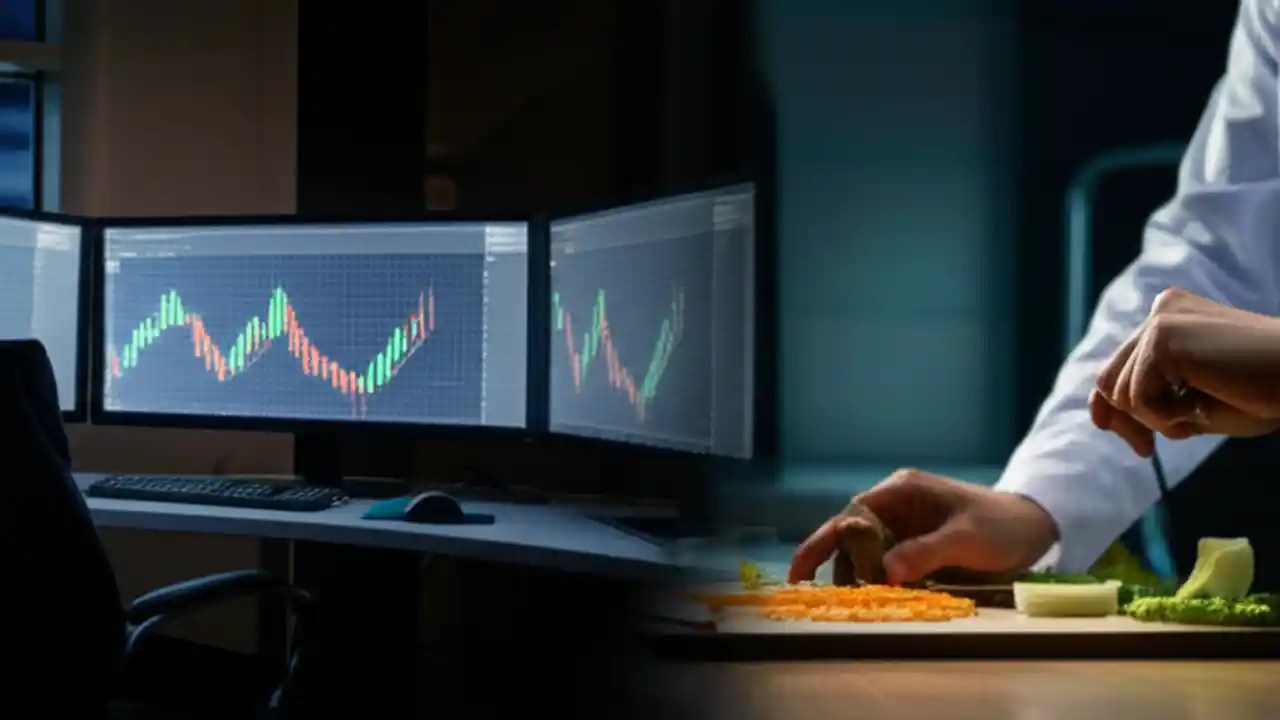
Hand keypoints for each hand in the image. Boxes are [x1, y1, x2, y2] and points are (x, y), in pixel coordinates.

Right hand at [788, 469, 1058, 584]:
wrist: (1034, 526)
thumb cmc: (1002, 525)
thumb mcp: (967, 539)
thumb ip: (926, 552)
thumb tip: (886, 571)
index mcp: (901, 490)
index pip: (849, 516)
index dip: (822, 542)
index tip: (801, 572)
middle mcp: (896, 505)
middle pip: (851, 535)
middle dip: (838, 565)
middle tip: (829, 598)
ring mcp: (905, 525)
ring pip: (865, 552)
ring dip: (859, 576)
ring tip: (860, 603)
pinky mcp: (915, 543)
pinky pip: (885, 562)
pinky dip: (878, 580)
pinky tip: (879, 598)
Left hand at [1091, 288, 1279, 456]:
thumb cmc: (1261, 395)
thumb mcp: (1193, 403)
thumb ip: (1149, 402)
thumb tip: (1099, 415)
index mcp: (1171, 318)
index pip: (1119, 367)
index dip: (1115, 409)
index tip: (1138, 443)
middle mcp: (1161, 311)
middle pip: (1108, 379)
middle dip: (1125, 421)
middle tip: (1147, 450)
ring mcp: (1159, 321)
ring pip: (1120, 393)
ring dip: (1157, 421)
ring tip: (1199, 414)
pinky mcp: (1162, 338)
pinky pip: (1138, 398)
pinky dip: (1166, 418)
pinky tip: (1202, 406)